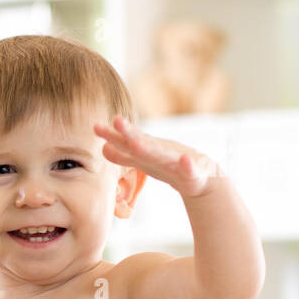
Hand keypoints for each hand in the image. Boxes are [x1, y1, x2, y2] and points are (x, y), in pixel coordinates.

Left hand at [94, 116, 221, 197]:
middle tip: (116, 120)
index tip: (96, 127)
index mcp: (149, 151)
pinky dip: (188, 165)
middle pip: (142, 143)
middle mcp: (161, 153)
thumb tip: (103, 148)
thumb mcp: (145, 160)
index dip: (113, 135)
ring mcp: (177, 162)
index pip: (127, 142)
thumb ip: (124, 155)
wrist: (202, 178)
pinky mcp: (194, 173)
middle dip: (129, 133)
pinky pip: (190, 170)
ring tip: (137, 142)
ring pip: (162, 155)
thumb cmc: (169, 166)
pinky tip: (186, 160)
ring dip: (151, 148)